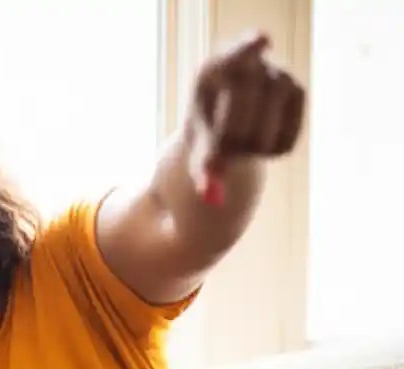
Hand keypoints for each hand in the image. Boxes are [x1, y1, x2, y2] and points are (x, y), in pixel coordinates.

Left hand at [189, 31, 305, 203]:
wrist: (227, 128)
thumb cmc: (205, 132)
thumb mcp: (197, 147)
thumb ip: (203, 168)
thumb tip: (213, 197)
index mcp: (214, 69)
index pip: (237, 52)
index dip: (249, 48)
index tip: (261, 43)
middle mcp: (252, 66)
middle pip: (248, 98)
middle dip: (231, 134)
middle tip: (219, 158)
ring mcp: (279, 77)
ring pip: (269, 121)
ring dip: (251, 146)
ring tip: (238, 147)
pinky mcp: (299, 95)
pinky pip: (286, 136)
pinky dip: (270, 150)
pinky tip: (260, 140)